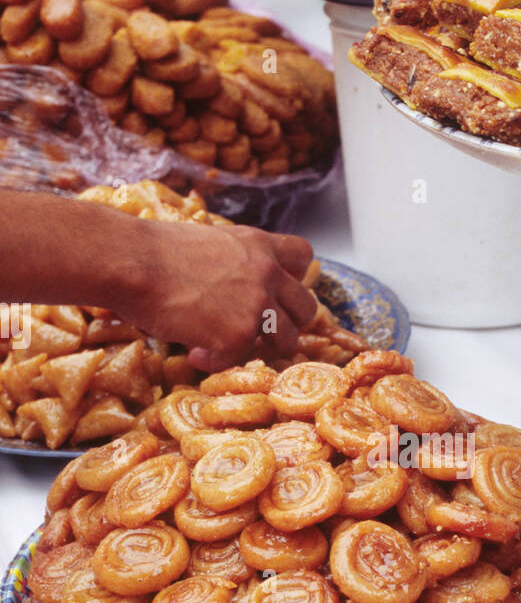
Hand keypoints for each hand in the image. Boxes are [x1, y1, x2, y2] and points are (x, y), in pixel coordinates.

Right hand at [123, 219, 316, 371]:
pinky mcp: (238, 335)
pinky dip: (216, 362)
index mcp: (259, 245)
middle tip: (256, 329)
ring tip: (227, 345)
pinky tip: (194, 354)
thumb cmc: (155, 251)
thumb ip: (236, 260)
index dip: (293, 277)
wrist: (132, 263)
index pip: (303, 256)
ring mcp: (257, 306)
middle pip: (307, 307)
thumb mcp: (210, 241)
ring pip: (287, 341)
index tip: (275, 290)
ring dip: (260, 347)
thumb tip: (238, 283)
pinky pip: (241, 359)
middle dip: (286, 322)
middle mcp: (267, 273)